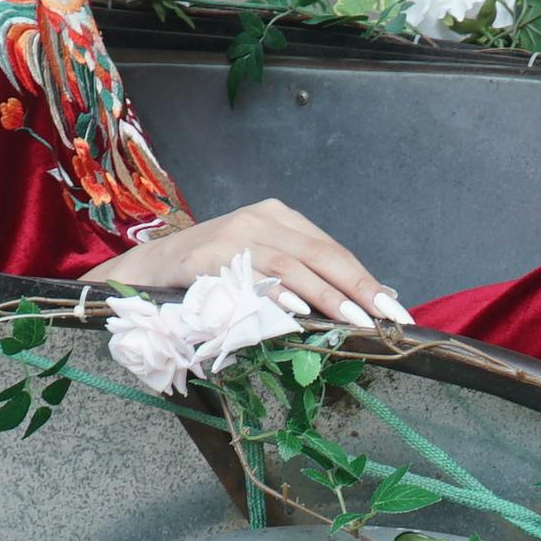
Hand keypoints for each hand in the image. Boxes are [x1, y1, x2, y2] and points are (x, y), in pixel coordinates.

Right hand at [88, 199, 416, 331]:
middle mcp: (261, 218)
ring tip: (355, 322)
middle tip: (387, 318)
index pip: (333, 250)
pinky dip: (279, 294)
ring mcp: (235, 234)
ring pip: (294, 264)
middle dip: (360, 288)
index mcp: (278, 218)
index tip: (396, 310)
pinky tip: (300, 314)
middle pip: (323, 253)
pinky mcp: (209, 254)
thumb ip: (301, 281)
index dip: (366, 280)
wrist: (144, 272)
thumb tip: (359, 306)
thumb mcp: (259, 270)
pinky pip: (253, 274)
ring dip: (328, 296)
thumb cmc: (208, 278)